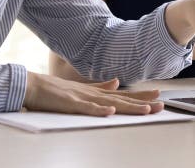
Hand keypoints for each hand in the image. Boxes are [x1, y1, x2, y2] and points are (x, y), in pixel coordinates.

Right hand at [24, 73, 163, 115]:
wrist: (33, 85)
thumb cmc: (55, 89)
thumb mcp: (82, 88)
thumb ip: (100, 87)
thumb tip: (117, 82)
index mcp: (96, 92)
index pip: (123, 94)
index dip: (140, 95)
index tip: (157, 95)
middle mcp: (93, 93)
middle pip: (122, 99)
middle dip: (142, 102)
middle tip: (161, 105)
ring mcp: (83, 97)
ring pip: (110, 103)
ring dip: (128, 107)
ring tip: (145, 110)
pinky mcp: (70, 103)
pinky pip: (87, 108)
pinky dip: (99, 110)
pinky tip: (111, 111)